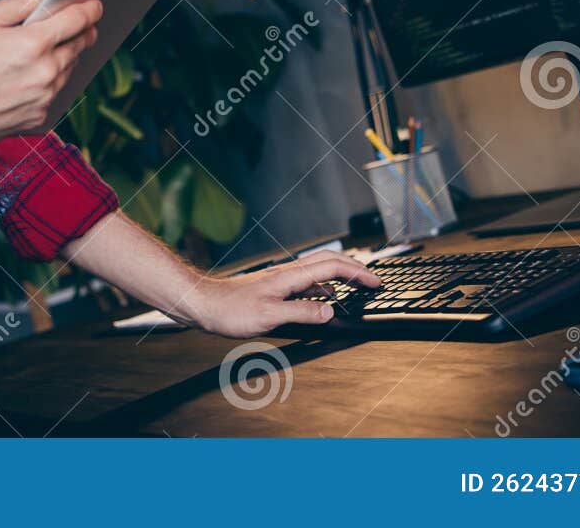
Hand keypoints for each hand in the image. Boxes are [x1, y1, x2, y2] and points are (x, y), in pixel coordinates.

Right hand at [0, 0, 102, 158]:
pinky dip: (50, 84)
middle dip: (80, 31)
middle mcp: (45, 74)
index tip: (95, 4)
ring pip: (70, 71)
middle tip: (75, 23)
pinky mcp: (38, 122)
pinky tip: (32, 76)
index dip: (89, 8)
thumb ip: (20, 0)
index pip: (79, 19)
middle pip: (80, 45)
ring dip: (65, 57)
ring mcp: (44, 101)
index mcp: (33, 43)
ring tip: (50, 47)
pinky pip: (56, 96)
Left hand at [181, 251, 381, 338]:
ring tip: (354, 290)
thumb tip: (331, 311)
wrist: (203, 303)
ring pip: (318, 272)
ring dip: (339, 277)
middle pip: (328, 263)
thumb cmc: (230, 309)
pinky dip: (322, 289)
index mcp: (290, 276)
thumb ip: (302, 313)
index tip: (376, 282)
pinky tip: (322, 302)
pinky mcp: (274, 288)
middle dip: (354, 269)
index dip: (357, 273)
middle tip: (372, 281)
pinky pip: (306, 284)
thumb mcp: (269, 316)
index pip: (333, 266)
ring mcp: (281, 280)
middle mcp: (287, 274)